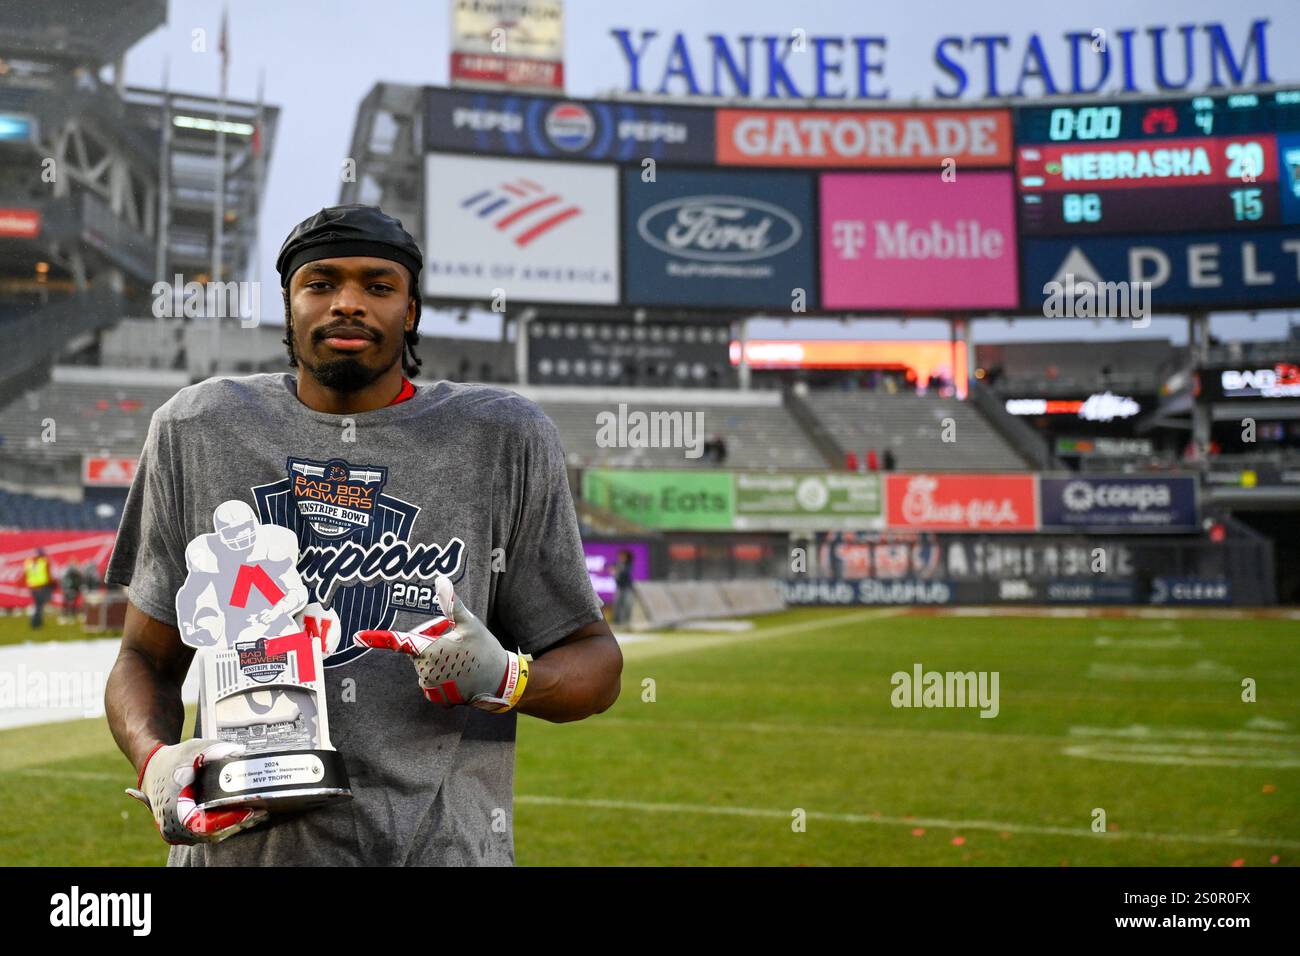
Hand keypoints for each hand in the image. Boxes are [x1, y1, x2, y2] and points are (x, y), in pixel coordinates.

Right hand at [125, 739, 268, 844]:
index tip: (251, 810)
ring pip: (210, 836)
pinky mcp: (183, 832)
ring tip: (259, 814)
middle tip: (263, 811)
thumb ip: (217, 751)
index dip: (230, 819)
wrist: (153, 769)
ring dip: (234, 826)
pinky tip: (243, 816)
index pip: (206, 824)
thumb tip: (241, 752)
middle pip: (212, 833)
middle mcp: (174, 827)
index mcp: (174, 810)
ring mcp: (178, 832)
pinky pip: (206, 834)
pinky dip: (224, 826)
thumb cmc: (173, 760)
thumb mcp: (195, 750)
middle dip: (238, 822)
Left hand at [353, 574, 528, 712]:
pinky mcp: (437, 698)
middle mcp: (425, 671)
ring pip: (426, 666)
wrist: (500, 682)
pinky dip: (443, 675)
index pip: (400, 642)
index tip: (357, 636)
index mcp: (430, 650)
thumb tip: (440, 580)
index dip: (377, 638)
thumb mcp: (470, 624)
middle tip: (456, 641)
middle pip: (419, 650)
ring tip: (462, 658)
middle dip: (432, 642)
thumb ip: (451, 604)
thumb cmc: (485, 649)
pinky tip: (460, 673)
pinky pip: (432, 680)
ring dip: (438, 659)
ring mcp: (430, 687)